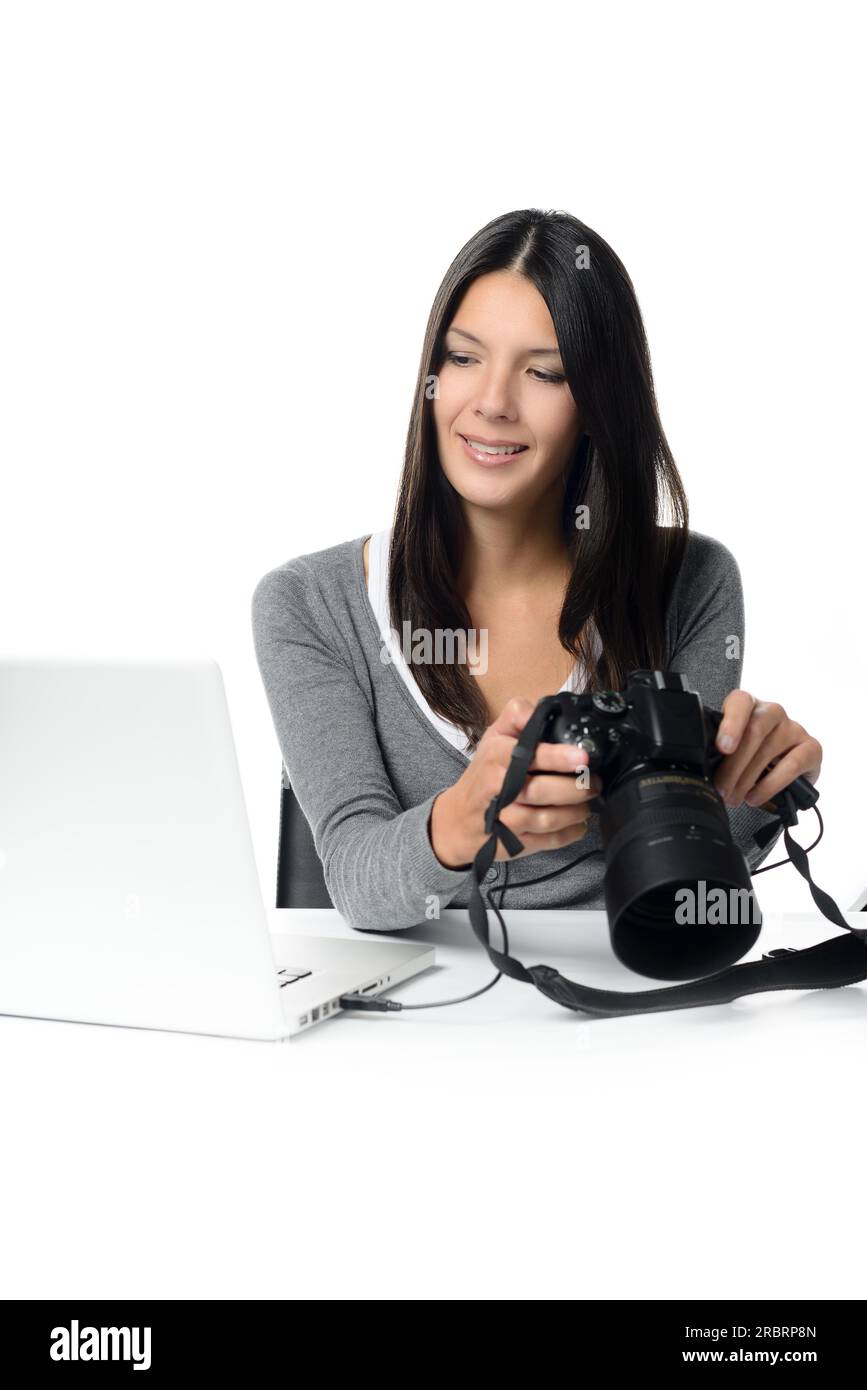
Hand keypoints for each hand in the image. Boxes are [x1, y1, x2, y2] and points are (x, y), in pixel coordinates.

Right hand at [429, 696, 601, 867]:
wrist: (459, 818)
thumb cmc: (484, 772)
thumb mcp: (494, 736)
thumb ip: (518, 715)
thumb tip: (546, 706)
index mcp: (496, 756)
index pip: (529, 755)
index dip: (558, 757)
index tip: (583, 757)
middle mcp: (498, 787)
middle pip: (542, 790)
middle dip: (576, 788)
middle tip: (595, 784)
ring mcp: (504, 818)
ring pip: (547, 818)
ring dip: (576, 812)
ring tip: (587, 803)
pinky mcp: (513, 842)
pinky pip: (547, 841)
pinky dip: (569, 833)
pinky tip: (578, 824)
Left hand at [712, 690, 822, 810]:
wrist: (778, 775)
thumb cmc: (747, 758)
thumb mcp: (729, 752)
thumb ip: (718, 752)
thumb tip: (702, 769)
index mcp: (748, 706)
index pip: (740, 702)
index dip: (731, 723)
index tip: (722, 748)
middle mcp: (773, 712)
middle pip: (754, 730)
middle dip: (733, 764)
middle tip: (721, 788)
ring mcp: (794, 728)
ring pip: (769, 749)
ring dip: (747, 779)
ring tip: (734, 798)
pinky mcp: (812, 748)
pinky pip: (793, 764)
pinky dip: (771, 784)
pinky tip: (755, 797)